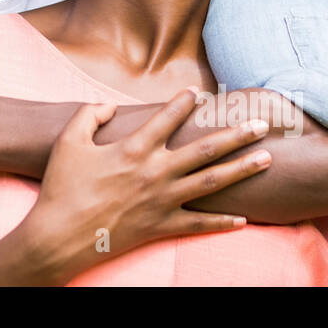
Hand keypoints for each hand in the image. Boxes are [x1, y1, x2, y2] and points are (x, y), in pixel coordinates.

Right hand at [20, 90, 272, 282]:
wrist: (60, 235)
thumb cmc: (61, 186)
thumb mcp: (69, 141)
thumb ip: (90, 115)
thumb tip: (111, 105)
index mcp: (133, 149)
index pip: (166, 118)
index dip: (184, 102)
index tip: (200, 92)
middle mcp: (154, 172)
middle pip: (205, 149)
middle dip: (236, 134)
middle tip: (262, 124)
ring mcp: (162, 201)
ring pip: (211, 182)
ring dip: (242, 169)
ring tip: (267, 159)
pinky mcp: (161, 226)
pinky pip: (198, 223)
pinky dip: (222, 222)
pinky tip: (244, 219)